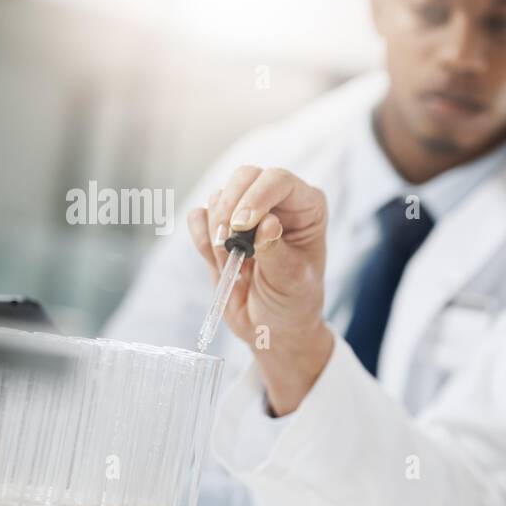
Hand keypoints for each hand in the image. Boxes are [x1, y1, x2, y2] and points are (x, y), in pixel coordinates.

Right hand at [187, 165, 333, 413]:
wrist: (272, 329)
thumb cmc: (293, 303)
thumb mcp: (292, 281)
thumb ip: (277, 250)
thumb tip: (265, 222)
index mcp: (306, 207)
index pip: (278, 180)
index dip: (256, 197)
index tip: (241, 226)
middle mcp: (277, 202)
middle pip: (244, 176)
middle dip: (230, 209)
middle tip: (229, 244)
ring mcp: (246, 212)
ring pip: (219, 196)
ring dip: (219, 233)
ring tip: (236, 266)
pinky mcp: (220, 227)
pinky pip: (198, 216)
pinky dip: (202, 239)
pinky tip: (220, 263)